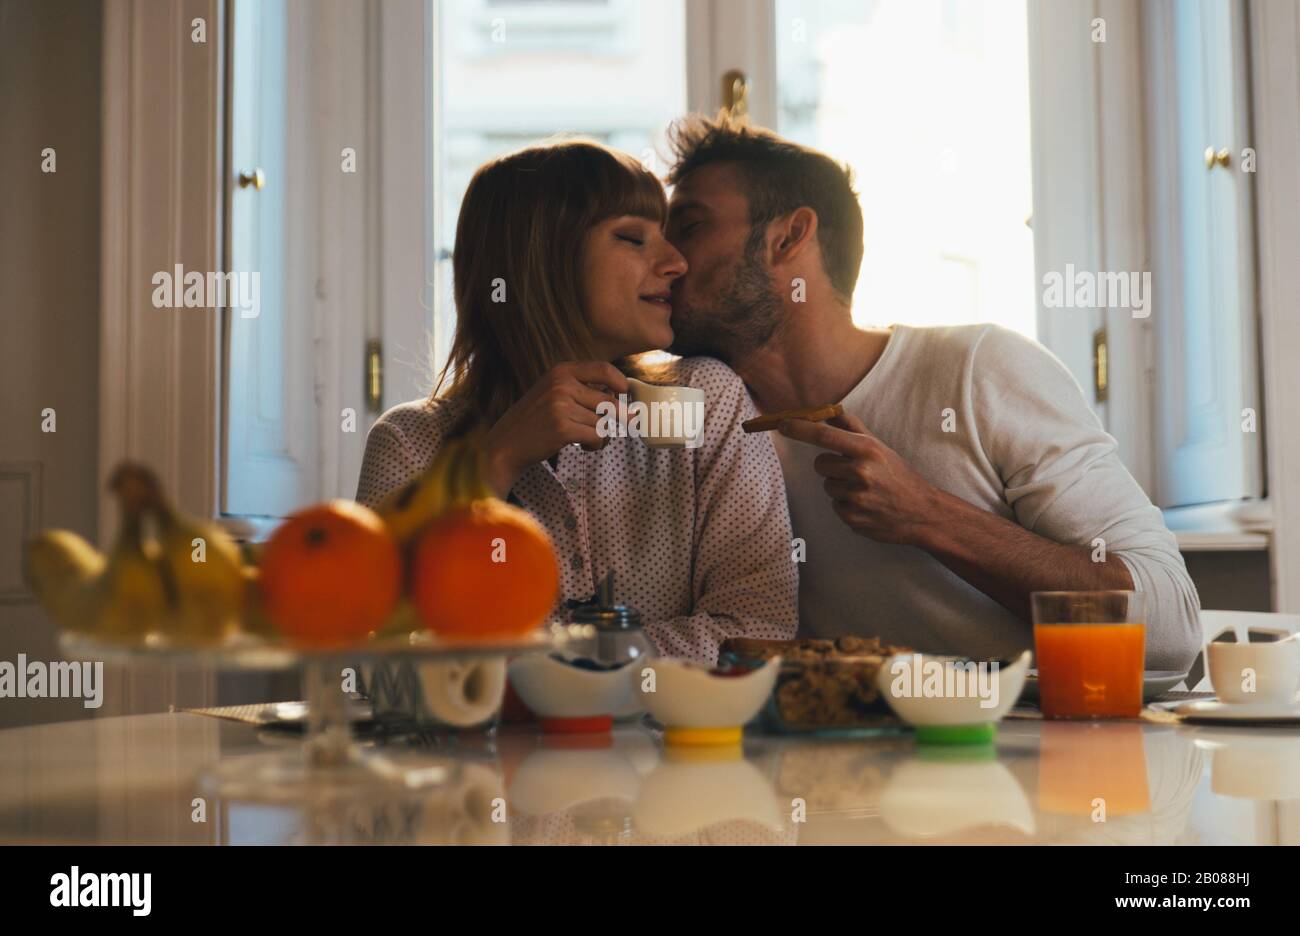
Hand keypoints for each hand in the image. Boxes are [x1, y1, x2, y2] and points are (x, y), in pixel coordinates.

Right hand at [483, 361, 628, 496]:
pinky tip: (582, 446)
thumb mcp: (552, 392)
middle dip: (613, 419)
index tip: (625, 393)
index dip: (620, 382)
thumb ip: (581, 387)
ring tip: (586, 439)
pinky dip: (595, 445)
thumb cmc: (534, 421)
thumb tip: (621, 393)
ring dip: (601, 435)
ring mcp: (561, 406)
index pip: (603, 369)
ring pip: (604, 422)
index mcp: (560, 371)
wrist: (506, 445)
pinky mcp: (563, 429)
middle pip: (608, 401)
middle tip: (606, 428)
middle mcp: (561, 385)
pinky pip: (597, 436)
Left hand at [778, 411, 942, 545]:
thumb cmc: (898, 476)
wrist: (922, 513)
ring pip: (826, 486)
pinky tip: (866, 505)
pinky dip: (846, 505)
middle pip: (820, 464)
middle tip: (855, 472)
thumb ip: (852, 428)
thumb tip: (827, 411)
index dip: (799, 429)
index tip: (782, 424)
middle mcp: (860, 472)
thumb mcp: (880, 447)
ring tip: (864, 490)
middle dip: (832, 466)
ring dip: (840, 487)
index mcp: (867, 450)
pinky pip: (834, 506)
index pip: (824, 435)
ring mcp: (856, 497)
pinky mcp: (852, 518)